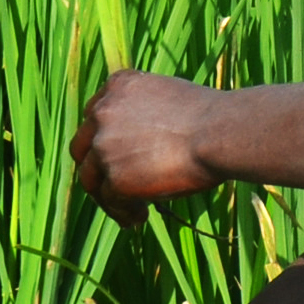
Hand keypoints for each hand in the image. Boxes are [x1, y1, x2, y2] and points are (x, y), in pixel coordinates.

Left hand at [69, 69, 219, 222]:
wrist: (220, 133)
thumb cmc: (211, 117)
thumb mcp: (168, 96)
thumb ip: (144, 111)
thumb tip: (142, 139)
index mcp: (118, 85)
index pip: (94, 116)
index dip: (103, 140)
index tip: (117, 158)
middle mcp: (103, 112)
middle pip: (83, 147)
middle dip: (97, 170)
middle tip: (113, 188)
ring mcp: (104, 145)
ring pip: (91, 179)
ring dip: (107, 197)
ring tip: (130, 211)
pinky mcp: (114, 177)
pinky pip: (109, 201)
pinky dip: (122, 212)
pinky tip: (139, 218)